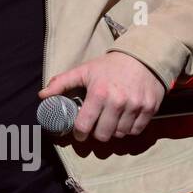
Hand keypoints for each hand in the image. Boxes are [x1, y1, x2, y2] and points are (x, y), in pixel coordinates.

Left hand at [38, 52, 165, 141]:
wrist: (142, 57)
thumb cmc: (109, 66)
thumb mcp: (83, 71)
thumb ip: (61, 83)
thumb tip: (42, 96)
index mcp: (99, 93)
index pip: (84, 125)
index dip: (79, 133)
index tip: (79, 133)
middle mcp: (118, 102)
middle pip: (103, 135)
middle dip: (96, 134)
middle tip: (95, 128)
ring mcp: (135, 106)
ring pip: (120, 134)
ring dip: (113, 132)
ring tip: (109, 122)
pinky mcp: (150, 109)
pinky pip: (136, 130)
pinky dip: (129, 129)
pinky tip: (124, 121)